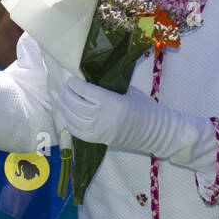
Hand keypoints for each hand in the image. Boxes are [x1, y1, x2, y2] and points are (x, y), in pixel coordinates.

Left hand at [57, 78, 214, 171]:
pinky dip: (68, 123)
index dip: (74, 84)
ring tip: (61, 99)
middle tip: (64, 87)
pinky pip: (78, 133)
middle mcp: (104, 117)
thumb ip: (110, 86)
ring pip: (73, 119)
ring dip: (64, 108)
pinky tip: (65, 115)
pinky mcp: (100, 140)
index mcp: (113, 102)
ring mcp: (100, 131)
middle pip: (76, 105)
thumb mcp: (129, 92)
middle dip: (67, 94)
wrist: (157, 132)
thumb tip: (90, 78)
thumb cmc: (145, 108)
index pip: (86, 91)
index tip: (71, 79)